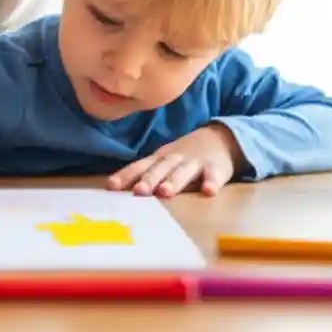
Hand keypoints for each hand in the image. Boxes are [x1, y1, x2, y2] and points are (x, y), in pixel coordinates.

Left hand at [107, 124, 245, 197]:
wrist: (220, 138)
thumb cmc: (183, 156)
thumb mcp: (162, 161)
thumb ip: (144, 173)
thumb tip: (115, 189)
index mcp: (159, 159)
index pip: (140, 166)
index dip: (126, 175)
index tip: (112, 185)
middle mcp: (174, 159)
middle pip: (160, 169)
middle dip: (148, 180)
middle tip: (139, 191)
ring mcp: (195, 163)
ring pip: (183, 173)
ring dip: (174, 182)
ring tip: (164, 192)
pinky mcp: (216, 168)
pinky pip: (214, 176)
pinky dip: (212, 182)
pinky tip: (208, 191)